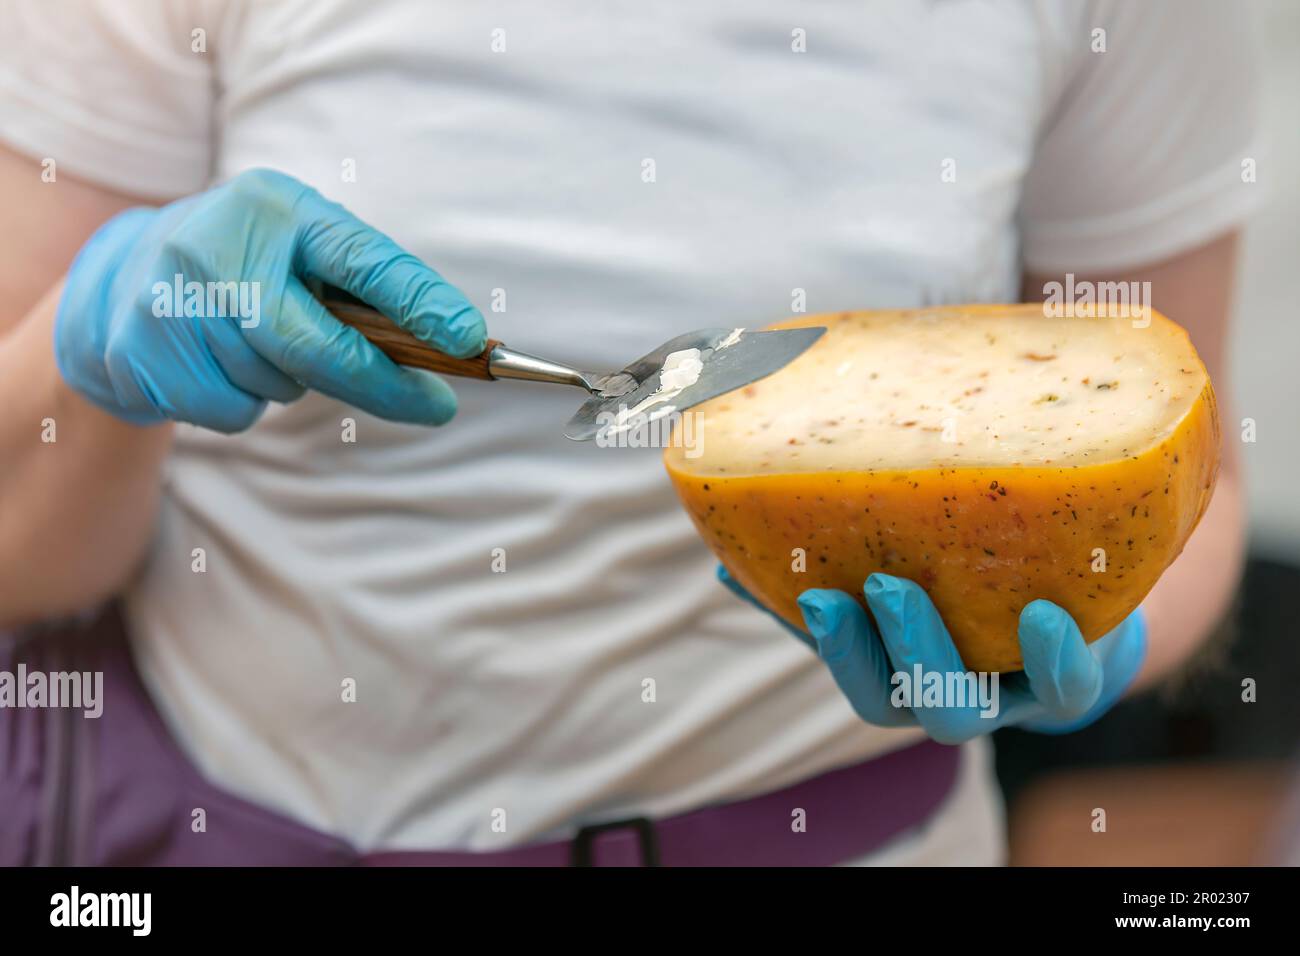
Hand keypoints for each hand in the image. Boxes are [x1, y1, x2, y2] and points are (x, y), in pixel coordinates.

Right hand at [55, 168, 485, 431]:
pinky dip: (245, 403)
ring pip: (277, 384)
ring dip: (292, 382)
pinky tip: (220, 365)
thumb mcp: (298, 247)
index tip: (468, 339)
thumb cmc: (248, 266)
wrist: (121, 277)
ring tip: (261, 343)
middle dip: (384, 384)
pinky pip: (234, 411)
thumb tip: (447, 349)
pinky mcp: (141, 354)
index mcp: (276, 207)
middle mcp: (218, 246)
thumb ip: (360, 289)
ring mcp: (171, 301)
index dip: (419, 302)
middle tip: (437, 407)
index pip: (360, 259)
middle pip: (317, 344)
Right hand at [718, 567, 1146, 743]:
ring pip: (954, 711)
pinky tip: (1044, 614)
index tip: (767, 580)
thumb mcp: (908, 569)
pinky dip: (1050, 656)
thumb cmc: (975, 582)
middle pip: (887, 702)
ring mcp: (1003, 698)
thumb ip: (834, 561)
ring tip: (899, 589)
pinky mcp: (1072, 684)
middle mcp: (941, 694)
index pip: (840, 664)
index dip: (805, 633)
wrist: (1087, 607)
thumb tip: (731, 546)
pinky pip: (1064, 688)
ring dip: (919, 653)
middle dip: (855, 650)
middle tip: (835, 592)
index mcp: (897, 669)